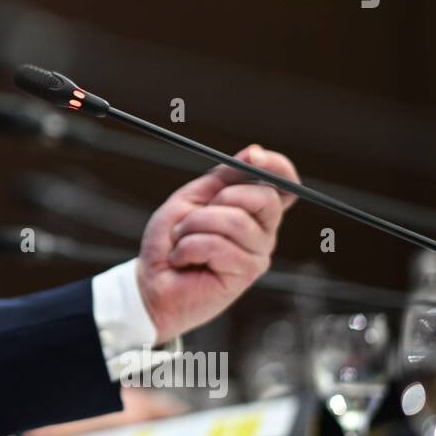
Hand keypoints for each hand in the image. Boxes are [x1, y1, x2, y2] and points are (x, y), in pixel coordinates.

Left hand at [137, 144, 298, 340]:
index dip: (277, 166)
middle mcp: (262, 232)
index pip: (285, 185)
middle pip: (265, 198)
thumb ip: (222, 178)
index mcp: (252, 211)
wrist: (150, 283)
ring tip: (180, 242)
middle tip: (192, 217)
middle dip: (222, 199)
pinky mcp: (245, 274)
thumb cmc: (170, 242)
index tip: (253, 156)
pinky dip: (188, 248)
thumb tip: (253, 152)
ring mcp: (257, 254)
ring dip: (193, 226)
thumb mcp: (191, 200)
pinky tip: (182, 260)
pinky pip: (218, 246)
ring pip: (234, 221)